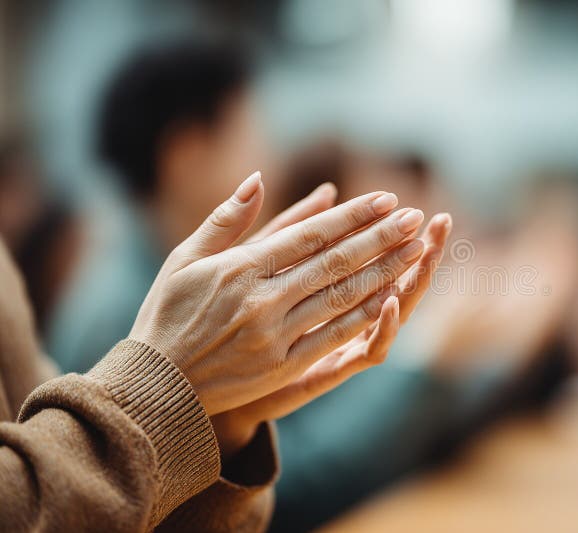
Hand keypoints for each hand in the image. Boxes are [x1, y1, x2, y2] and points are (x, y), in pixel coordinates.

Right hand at [130, 171, 425, 415]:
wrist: (154, 385)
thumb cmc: (166, 314)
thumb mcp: (185, 258)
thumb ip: (226, 219)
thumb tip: (258, 179)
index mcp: (239, 268)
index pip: (310, 234)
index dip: (352, 216)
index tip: (386, 200)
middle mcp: (261, 299)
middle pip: (335, 262)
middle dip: (381, 238)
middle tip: (417, 219)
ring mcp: (275, 335)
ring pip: (342, 298)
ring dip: (385, 273)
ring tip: (417, 252)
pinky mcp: (282, 366)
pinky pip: (333, 336)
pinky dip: (366, 317)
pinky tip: (393, 298)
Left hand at [210, 209, 452, 457]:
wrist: (204, 379)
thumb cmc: (230, 316)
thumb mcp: (257, 264)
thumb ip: (291, 230)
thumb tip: (327, 188)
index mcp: (331, 285)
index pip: (372, 252)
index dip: (393, 229)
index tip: (413, 206)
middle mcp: (344, 315)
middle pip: (395, 279)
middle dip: (420, 251)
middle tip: (442, 224)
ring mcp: (341, 344)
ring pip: (391, 313)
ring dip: (413, 284)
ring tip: (426, 253)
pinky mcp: (328, 370)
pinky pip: (368, 352)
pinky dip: (382, 329)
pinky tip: (390, 302)